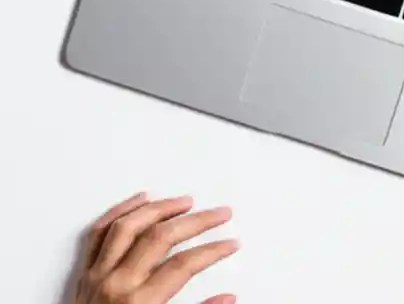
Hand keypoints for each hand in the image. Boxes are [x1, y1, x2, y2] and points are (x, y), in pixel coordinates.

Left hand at [72, 193, 238, 303]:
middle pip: (161, 237)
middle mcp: (116, 284)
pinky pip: (99, 233)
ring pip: (128, 226)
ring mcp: (97, 275)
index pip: (184, 265)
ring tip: (184, 201)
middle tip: (219, 213)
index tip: (230, 243)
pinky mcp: (83, 274)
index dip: (212, 250)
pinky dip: (120, 212)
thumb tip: (227, 299)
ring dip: (160, 208)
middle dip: (196, 221)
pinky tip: (140, 201)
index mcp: (139, 303)